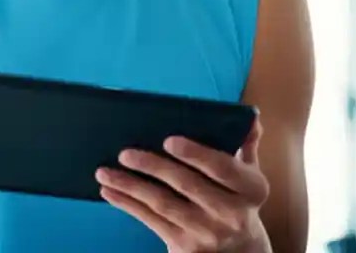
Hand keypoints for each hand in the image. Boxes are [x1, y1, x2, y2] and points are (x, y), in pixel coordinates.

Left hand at [96, 120, 269, 252]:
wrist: (240, 252)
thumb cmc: (237, 200)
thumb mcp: (249, 174)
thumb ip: (246, 144)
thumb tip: (250, 116)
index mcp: (251, 189)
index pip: (223, 168)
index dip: (196, 154)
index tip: (169, 140)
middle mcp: (231, 214)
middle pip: (188, 185)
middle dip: (153, 167)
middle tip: (125, 152)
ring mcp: (206, 233)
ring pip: (163, 204)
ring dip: (130, 186)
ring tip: (105, 171)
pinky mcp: (184, 247)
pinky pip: (151, 221)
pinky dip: (128, 205)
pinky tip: (110, 192)